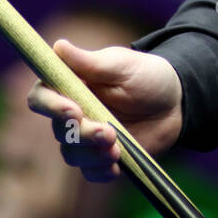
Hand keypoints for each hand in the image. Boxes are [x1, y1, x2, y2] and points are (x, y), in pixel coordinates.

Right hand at [27, 39, 183, 181]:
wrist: (175, 103)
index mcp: (70, 86)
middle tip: (107, 132)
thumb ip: (89, 62)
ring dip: (92, 154)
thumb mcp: (121, 65)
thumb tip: (58, 46)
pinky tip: (116, 166)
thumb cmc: (146, 76)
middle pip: (59, 131)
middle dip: (82, 134)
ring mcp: (86, 137)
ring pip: (72, 154)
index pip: (41, 97)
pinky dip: (101, 171)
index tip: (73, 111)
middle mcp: (72, 113)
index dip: (50, 107)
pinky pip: (90, 172)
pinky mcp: (101, 156)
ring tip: (116, 147)